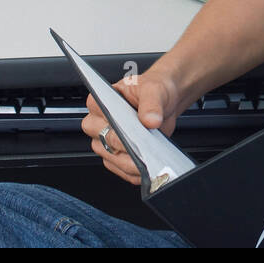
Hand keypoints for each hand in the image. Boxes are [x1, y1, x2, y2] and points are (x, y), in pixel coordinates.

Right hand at [80, 70, 184, 185]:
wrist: (166, 101)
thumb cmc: (153, 90)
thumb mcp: (155, 90)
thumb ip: (151, 104)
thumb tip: (150, 120)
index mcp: (100, 101)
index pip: (98, 113)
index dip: (112, 122)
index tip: (128, 130)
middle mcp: (98, 122)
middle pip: (103, 139)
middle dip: (124, 145)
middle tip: (141, 146)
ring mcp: (106, 141)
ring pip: (110, 158)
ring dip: (129, 162)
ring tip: (147, 160)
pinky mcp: (117, 156)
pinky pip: (120, 170)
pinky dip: (134, 172)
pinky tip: (147, 168)